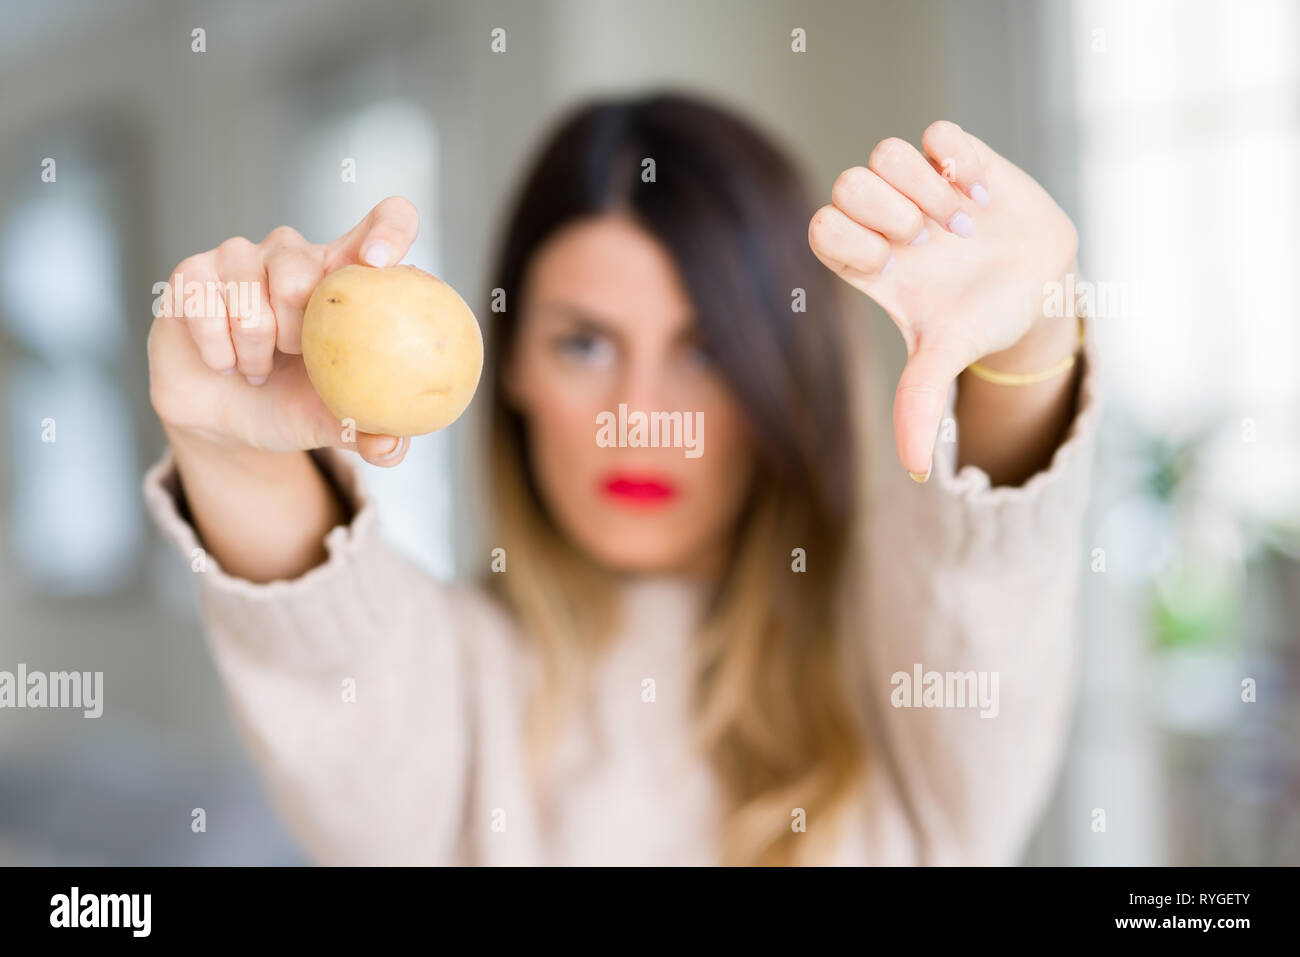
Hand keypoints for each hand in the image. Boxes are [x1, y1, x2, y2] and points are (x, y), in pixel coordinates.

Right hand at [147, 197, 420, 466]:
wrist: (226, 422)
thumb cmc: (293, 406)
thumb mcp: (336, 422)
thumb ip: (371, 431)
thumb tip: (393, 449)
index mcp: (347, 275)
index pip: (387, 222)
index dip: (388, 229)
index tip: (377, 261)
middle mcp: (296, 254)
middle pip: (300, 267)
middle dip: (296, 329)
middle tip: (295, 356)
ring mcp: (241, 257)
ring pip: (249, 291)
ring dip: (253, 346)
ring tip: (259, 366)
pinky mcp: (193, 272)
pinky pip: (203, 301)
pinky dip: (217, 347)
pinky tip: (224, 361)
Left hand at [809, 122, 1078, 476]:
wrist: (1037, 294)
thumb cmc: (980, 324)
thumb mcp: (945, 359)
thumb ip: (919, 402)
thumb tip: (913, 470)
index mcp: (867, 259)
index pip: (821, 228)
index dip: (848, 242)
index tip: (892, 268)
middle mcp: (886, 218)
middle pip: (846, 184)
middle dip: (886, 213)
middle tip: (928, 243)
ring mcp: (921, 186)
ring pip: (886, 154)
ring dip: (926, 190)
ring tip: (964, 225)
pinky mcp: (960, 157)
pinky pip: (937, 136)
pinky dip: (959, 160)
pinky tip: (983, 195)